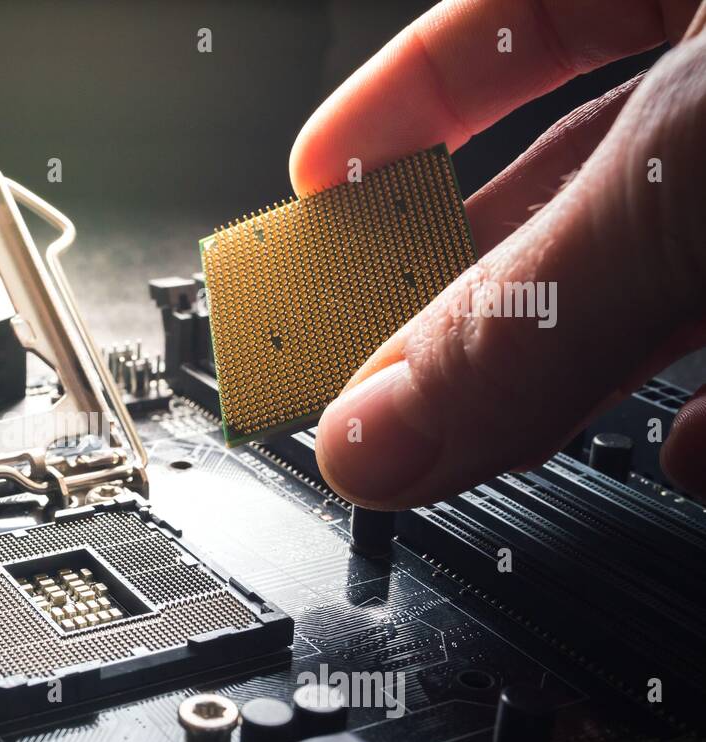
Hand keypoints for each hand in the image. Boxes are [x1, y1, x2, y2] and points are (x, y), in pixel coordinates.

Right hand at [295, 0, 705, 507]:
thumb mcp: (687, 172)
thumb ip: (529, 307)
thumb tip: (373, 429)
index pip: (502, 19)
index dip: (397, 103)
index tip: (319, 183)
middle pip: (571, 186)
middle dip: (479, 292)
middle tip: (385, 370)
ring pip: (663, 273)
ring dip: (589, 379)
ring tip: (513, 439)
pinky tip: (688, 452)